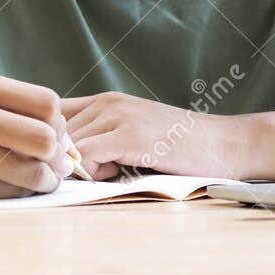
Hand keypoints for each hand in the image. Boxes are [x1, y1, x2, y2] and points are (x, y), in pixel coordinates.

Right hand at [0, 73, 73, 201]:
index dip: (59, 123)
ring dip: (44, 179)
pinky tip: (10, 185)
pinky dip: (20, 193)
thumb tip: (69, 149)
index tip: (51, 133)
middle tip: (50, 160)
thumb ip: (19, 112)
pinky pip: (11, 193)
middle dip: (56, 154)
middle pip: (45, 138)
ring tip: (36, 176)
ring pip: (33, 172)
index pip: (47, 103)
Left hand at [60, 91, 232, 179]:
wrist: (224, 144)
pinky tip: (118, 173)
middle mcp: (106, 102)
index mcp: (104, 101)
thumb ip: (98, 141)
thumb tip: (61, 163)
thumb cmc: (179, 149)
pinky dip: (90, 172)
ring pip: (67, 146)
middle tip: (98, 173)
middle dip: (64, 161)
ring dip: (80, 168)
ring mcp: (117, 116)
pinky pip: (85, 155)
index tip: (66, 166)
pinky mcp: (129, 136)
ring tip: (113, 172)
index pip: (52, 117)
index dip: (50, 144)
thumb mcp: (132, 136)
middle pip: (55, 135)